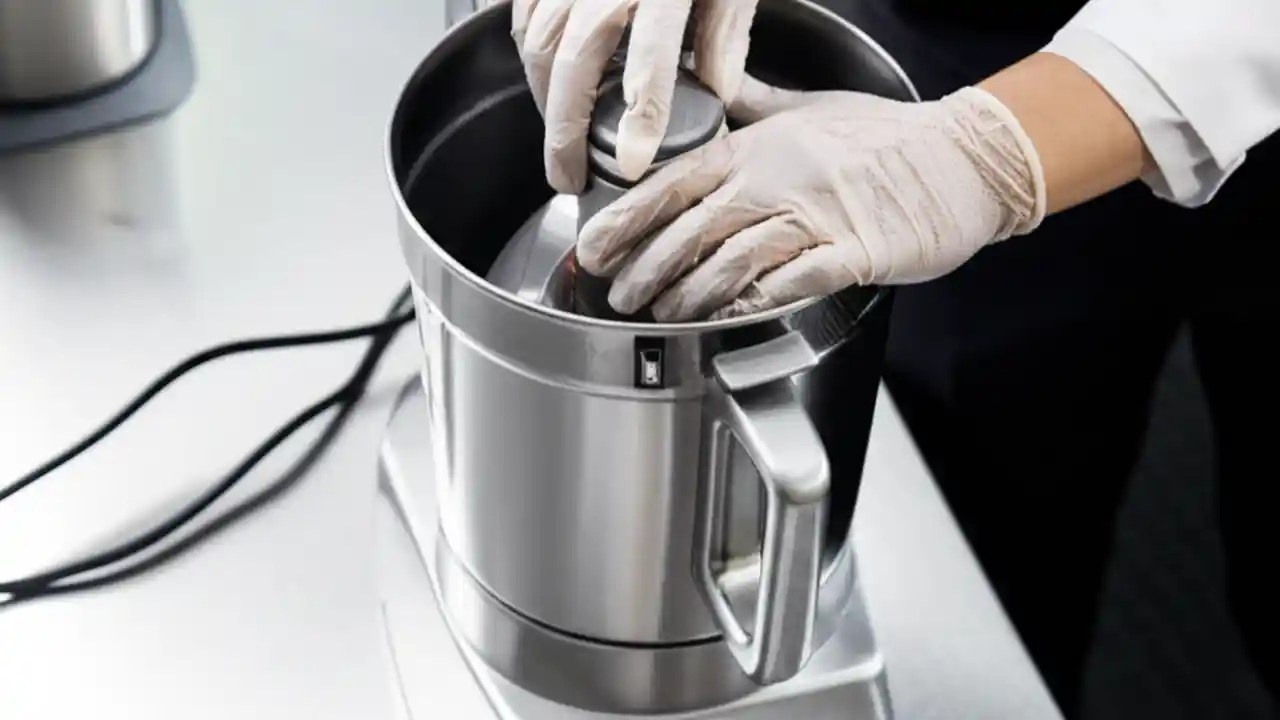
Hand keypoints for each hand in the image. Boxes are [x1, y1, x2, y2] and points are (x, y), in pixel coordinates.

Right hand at [511, 0, 757, 193]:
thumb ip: (726, 34)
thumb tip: (715, 93)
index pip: (652, 61)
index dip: (642, 118)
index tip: (632, 166)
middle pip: (573, 63)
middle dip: (565, 130)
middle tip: (568, 177)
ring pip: (539, 41)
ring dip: (544, 98)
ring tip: (561, 139)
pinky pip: (525, 15)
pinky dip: (530, 54)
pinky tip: (546, 83)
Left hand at [576, 77, 1047, 320]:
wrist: (966, 156)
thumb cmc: (888, 136)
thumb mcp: (810, 109)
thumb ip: (754, 108)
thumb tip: (714, 89)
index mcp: (760, 146)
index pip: (674, 182)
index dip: (626, 220)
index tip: (593, 247)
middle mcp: (779, 179)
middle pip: (690, 229)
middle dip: (645, 269)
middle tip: (616, 296)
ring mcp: (816, 217)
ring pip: (731, 262)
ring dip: (689, 295)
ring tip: (661, 316)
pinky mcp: (852, 253)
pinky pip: (790, 284)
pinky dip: (751, 306)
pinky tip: (724, 324)